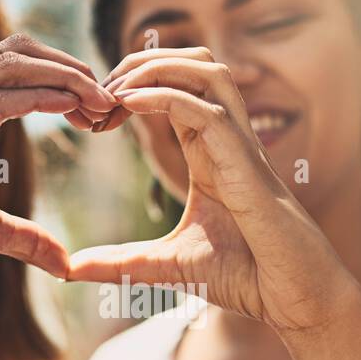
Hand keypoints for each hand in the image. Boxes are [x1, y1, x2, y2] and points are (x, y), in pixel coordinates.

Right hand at [0, 34, 117, 312]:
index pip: (10, 64)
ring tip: (101, 101)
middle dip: (69, 66)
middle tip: (108, 98)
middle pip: (16, 50)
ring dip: (65, 76)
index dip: (58, 75)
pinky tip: (73, 109)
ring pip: (12, 64)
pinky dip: (44, 97)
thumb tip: (64, 261)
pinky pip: (0, 100)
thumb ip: (23, 236)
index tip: (94, 107)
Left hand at [69, 47, 360, 338]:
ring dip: (154, 66)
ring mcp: (239, 144)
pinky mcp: (245, 161)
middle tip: (95, 95)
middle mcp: (226, 137)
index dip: (129, 90)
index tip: (91, 118)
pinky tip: (128, 106)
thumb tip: (69, 269)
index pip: (171, 89)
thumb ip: (119, 261)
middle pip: (189, 61)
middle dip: (138, 63)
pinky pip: (205, 107)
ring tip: (112, 91)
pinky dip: (164, 96)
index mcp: (209, 151)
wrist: (292, 298)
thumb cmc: (245, 277)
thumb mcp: (165, 265)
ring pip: (204, 68)